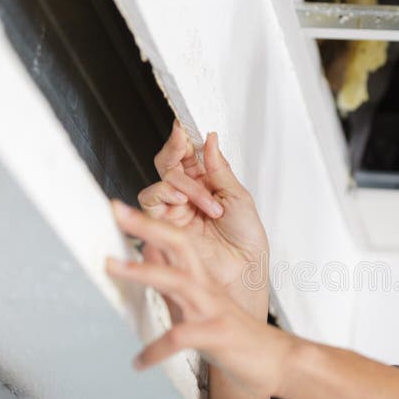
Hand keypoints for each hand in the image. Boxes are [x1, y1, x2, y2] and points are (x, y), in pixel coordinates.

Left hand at [107, 201, 296, 394]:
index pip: (175, 240)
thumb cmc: (232, 335)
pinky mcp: (216, 334)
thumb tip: (145, 254)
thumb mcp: (200, 303)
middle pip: (179, 245)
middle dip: (148, 226)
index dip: (148, 222)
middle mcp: (205, 288)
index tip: (118, 208)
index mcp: (201, 279)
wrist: (272, 360)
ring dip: (143, 271)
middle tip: (117, 211)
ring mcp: (211, 309)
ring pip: (178, 281)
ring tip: (111, 266)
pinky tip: (139, 362)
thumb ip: (172, 279)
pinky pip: (181, 337)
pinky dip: (156, 350)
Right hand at [138, 121, 268, 318]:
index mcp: (210, 186)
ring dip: (184, 184)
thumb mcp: (238, 198)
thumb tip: (210, 140)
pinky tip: (185, 203)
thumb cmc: (246, 243)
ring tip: (209, 204)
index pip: (191, 156)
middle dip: (175, 149)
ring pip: (163, 179)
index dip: (186, 140)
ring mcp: (174, 210)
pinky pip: (152, 200)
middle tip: (182, 141)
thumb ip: (219, 169)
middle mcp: (189, 196)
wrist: (243, 272)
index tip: (185, 126)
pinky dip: (168, 194)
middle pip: (170, 163)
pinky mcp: (161, 225)